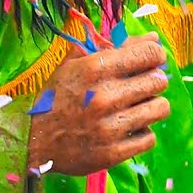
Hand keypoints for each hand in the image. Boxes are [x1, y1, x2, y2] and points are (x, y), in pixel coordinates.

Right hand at [27, 33, 169, 174]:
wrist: (32, 139)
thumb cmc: (58, 96)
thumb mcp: (79, 64)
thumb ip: (117, 48)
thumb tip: (154, 39)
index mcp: (95, 69)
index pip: (149, 54)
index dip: (155, 55)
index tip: (151, 61)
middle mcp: (105, 97)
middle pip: (158, 81)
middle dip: (152, 80)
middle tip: (139, 86)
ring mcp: (110, 127)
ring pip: (160, 108)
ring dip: (151, 106)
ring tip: (136, 107)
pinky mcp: (113, 153)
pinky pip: (150, 138)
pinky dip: (142, 132)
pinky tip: (128, 128)